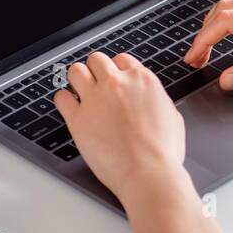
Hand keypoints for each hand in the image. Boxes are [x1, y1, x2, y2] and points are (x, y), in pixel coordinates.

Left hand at [52, 52, 187, 206]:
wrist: (149, 173)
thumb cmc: (163, 152)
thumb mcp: (172, 116)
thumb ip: (156, 100)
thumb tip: (151, 100)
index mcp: (141, 80)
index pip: (122, 60)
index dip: (117, 70)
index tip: (115, 80)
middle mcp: (116, 83)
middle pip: (96, 60)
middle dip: (96, 71)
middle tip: (97, 85)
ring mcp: (95, 99)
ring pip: (75, 71)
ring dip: (77, 79)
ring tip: (80, 92)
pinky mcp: (77, 119)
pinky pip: (61, 97)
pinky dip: (64, 100)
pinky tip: (70, 108)